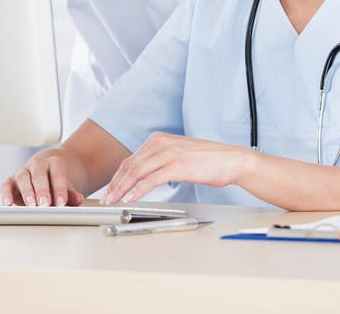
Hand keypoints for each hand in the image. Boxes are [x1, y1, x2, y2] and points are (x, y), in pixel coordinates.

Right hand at [1, 152, 84, 207]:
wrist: (46, 174)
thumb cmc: (57, 184)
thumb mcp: (67, 188)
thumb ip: (71, 194)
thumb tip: (78, 199)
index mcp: (54, 163)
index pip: (58, 172)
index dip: (60, 187)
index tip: (62, 202)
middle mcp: (37, 164)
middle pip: (39, 174)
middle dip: (42, 190)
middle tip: (45, 204)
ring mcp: (23, 171)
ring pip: (23, 177)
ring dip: (27, 192)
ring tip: (31, 205)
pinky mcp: (11, 181)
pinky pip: (6, 185)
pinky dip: (6, 194)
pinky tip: (9, 204)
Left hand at [101, 133, 246, 204]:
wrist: (232, 160)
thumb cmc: (209, 160)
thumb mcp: (180, 155)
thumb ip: (162, 161)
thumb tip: (147, 176)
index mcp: (160, 138)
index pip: (131, 159)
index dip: (118, 176)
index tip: (112, 189)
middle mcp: (162, 142)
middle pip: (130, 164)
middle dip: (116, 183)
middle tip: (107, 198)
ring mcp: (169, 152)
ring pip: (137, 171)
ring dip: (122, 188)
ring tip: (114, 201)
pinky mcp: (177, 165)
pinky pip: (151, 179)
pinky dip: (137, 190)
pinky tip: (130, 199)